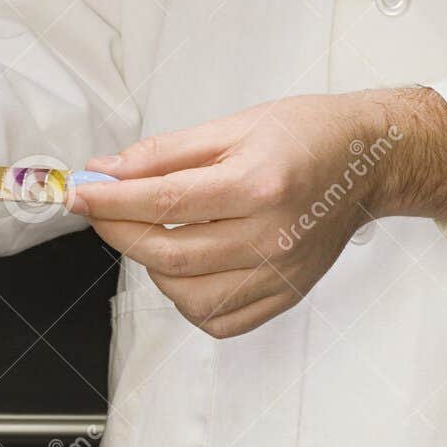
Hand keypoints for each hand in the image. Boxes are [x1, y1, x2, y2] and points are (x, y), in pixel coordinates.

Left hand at [71, 88, 446, 337]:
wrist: (368, 163)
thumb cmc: (306, 136)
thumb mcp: (233, 126)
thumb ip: (164, 153)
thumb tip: (106, 171)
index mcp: (262, 184)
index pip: (165, 200)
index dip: (111, 201)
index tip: (78, 194)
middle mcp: (274, 236)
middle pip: (170, 252)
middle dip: (120, 233)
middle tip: (100, 212)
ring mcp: (281, 274)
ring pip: (187, 294)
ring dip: (152, 267)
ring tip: (152, 234)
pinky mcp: (285, 296)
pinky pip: (218, 319)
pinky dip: (186, 299)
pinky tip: (185, 267)